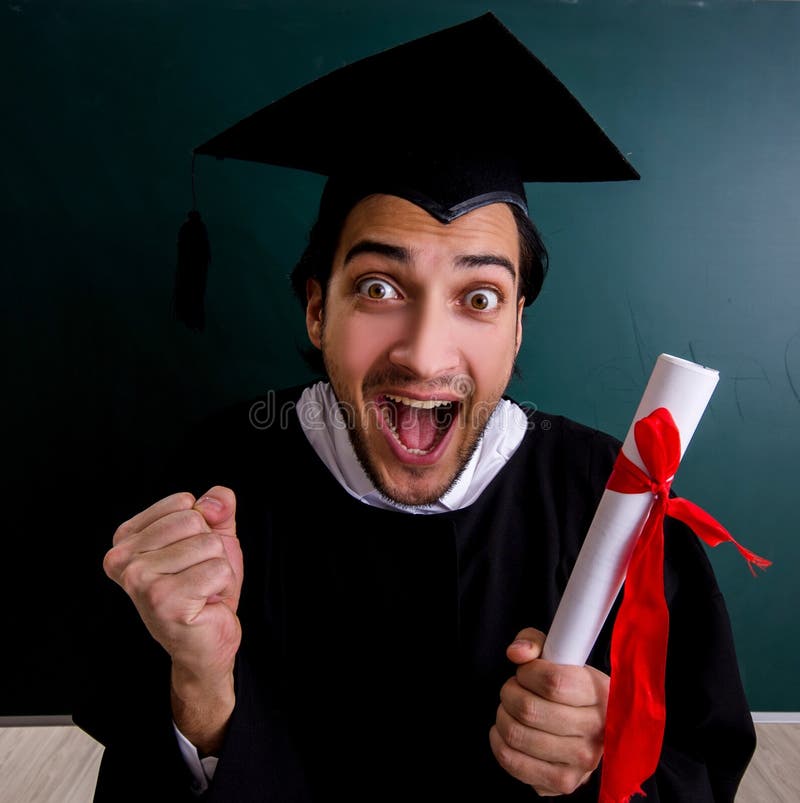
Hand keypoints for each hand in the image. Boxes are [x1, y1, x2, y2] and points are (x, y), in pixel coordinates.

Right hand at [103, 487, 242, 752]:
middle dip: (210, 548)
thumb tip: (214, 499)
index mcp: (125, 540)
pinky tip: (205, 604)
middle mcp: (123, 560)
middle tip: (196, 577)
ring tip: (201, 590)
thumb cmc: (204, 587)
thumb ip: (217, 508)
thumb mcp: (213, 538)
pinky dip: (223, 585)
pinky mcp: (165, 602)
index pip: (183, 503)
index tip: (188, 558)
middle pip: (194, 521)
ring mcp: (140, 582)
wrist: (205, 643)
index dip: (201, 528)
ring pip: (209, 544)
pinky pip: (219, 569)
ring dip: (218, 568)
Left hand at [489, 628, 607, 796]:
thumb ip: (534, 642)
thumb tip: (516, 653)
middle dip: (509, 692)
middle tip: (513, 690)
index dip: (527, 673)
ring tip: (511, 710)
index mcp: (599, 694)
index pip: (552, 682)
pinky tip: (506, 730)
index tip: (525, 671)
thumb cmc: (569, 685)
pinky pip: (512, 761)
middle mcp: (596, 731)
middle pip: (528, 709)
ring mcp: (582, 761)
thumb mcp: (559, 654)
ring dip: (503, 715)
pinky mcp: (562, 782)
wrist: (590, 728)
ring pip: (516, 734)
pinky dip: (498, 741)